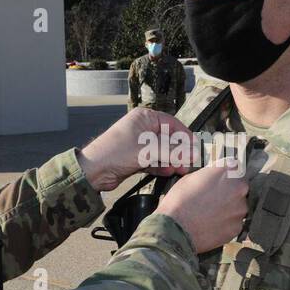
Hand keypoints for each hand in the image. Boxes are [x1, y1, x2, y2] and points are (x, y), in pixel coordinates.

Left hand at [78, 108, 196, 192]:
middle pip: (169, 139)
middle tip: (190, 162)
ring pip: (163, 151)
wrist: (93, 170)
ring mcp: (140, 144)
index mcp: (144, 118)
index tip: (196, 148)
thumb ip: (172, 151)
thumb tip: (191, 153)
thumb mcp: (148, 150)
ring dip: (172, 160)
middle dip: (179, 151)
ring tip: (181, 169)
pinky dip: (162, 166)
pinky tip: (168, 172)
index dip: (185, 136)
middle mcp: (142, 128)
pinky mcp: (137, 158)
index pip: (172, 124)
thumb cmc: (114, 152)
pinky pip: (155, 161)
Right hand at [158, 158, 249, 253]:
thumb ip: (210, 175)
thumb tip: (214, 178)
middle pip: (240, 188)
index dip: (227, 174)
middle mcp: (239, 188)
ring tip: (211, 214)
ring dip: (229, 208)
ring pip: (238, 207)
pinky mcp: (237, 227)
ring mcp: (240, 209)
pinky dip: (226, 224)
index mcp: (229, 171)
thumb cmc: (179, 200)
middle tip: (213, 198)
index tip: (221, 179)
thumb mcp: (192, 177)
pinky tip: (212, 224)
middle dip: (230, 192)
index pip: (236, 168)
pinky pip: (234, 223)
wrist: (174, 228)